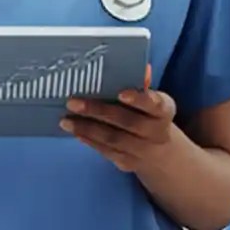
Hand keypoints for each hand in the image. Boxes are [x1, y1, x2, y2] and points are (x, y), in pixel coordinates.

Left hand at [60, 64, 179, 172]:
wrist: (162, 153)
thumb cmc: (150, 116)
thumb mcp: (152, 101)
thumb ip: (141, 85)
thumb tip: (140, 67)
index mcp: (164, 111)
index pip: (154, 104)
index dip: (139, 99)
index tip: (121, 93)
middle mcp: (156, 132)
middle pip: (127, 122)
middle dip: (98, 111)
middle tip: (73, 102)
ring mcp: (142, 151)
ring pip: (113, 139)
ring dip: (87, 128)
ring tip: (65, 120)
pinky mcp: (127, 163)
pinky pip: (107, 151)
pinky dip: (90, 141)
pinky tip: (75, 131)